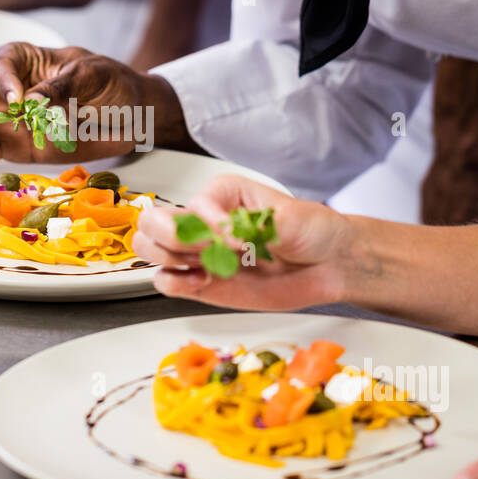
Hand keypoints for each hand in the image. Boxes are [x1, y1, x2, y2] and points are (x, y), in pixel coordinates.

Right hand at [0, 43, 172, 163]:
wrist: (132, 114)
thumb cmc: (111, 82)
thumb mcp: (91, 75)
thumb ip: (60, 87)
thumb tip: (31, 102)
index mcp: (23, 61)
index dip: (1, 82)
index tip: (19, 101)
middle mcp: (4, 89)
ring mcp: (3, 119)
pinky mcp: (10, 145)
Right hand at [133, 174, 353, 309]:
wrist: (329, 264)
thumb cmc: (311, 230)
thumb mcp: (289, 218)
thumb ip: (252, 223)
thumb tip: (223, 233)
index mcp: (220, 194)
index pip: (192, 204)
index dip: (209, 225)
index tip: (240, 239)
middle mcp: (202, 221)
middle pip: (151, 221)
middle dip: (172, 238)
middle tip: (205, 251)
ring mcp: (198, 252)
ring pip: (148, 248)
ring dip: (168, 259)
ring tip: (203, 267)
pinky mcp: (201, 282)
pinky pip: (165, 282)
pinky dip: (174, 283)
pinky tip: (202, 282)